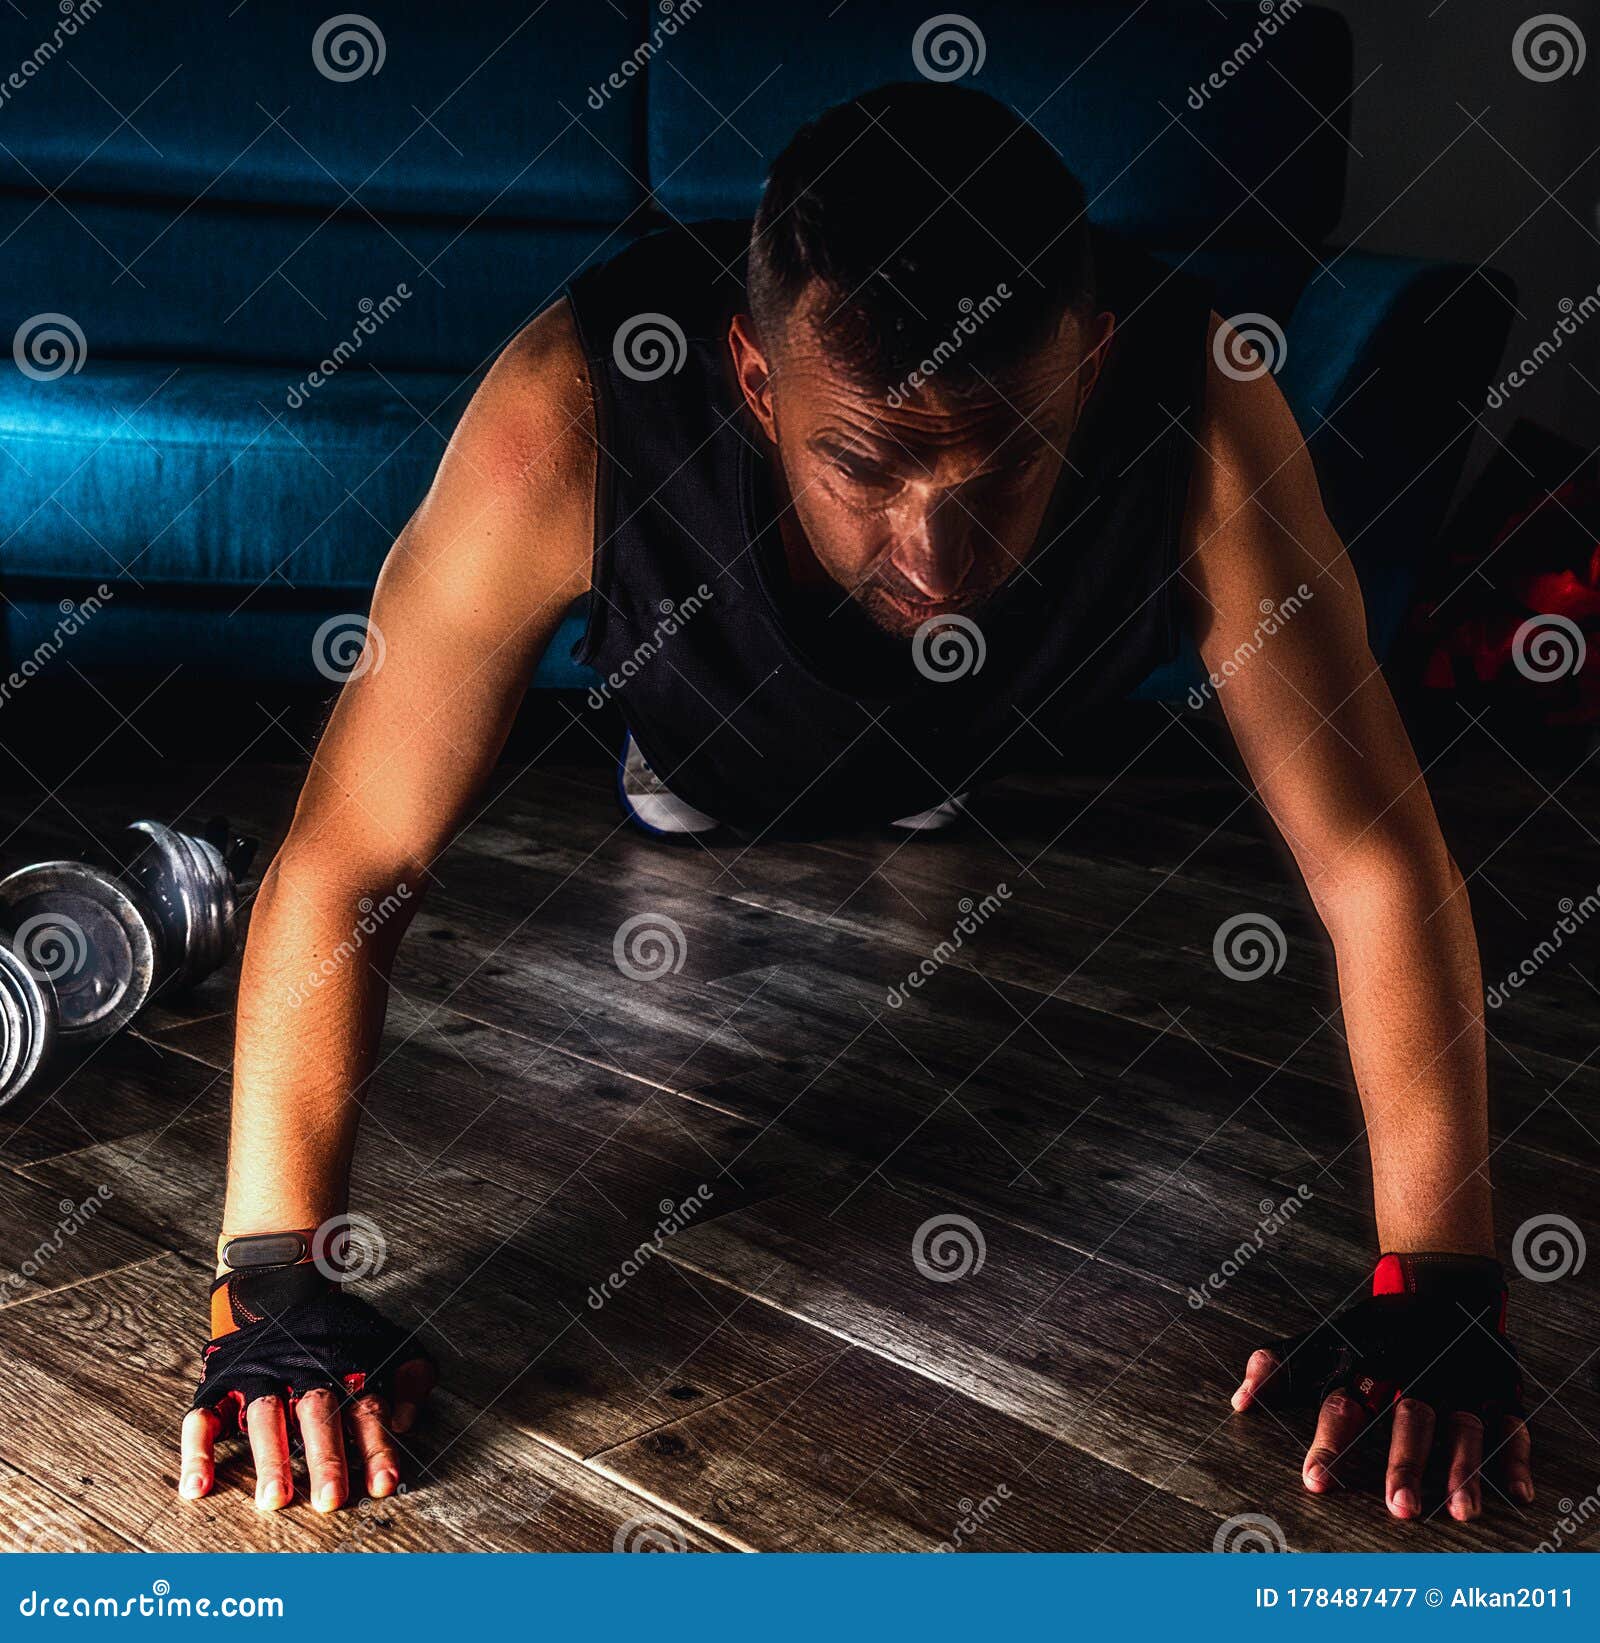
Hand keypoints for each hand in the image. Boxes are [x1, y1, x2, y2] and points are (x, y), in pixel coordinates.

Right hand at [179, 1263, 433, 1511]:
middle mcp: (303, 1374)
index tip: (383, 1484)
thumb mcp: (390, 1342)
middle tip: (330, 1499)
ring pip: (266, 1417)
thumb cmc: (339, 1335)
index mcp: (346, 1369)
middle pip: (317, 1415)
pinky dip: (197, 1453)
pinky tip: (198, 1487)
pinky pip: (203, 1419)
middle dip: (326, 1458)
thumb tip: (406, 1420)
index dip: (377, 1447)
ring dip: (271, 1458)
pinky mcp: (220, 1385)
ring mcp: (259, 1378)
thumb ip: (411, 1378)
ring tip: (275, 1499)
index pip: (366, 1410)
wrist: (279, 1289)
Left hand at [1231, 1253, 1530, 1521]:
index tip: (1315, 1481)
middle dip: (1404, 1462)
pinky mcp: (1498, 1386)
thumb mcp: (1325, 1335)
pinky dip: (1515, 1456)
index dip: (1328, 1442)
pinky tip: (1515, 1491)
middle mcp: (1415, 1371)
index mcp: (1370, 1362)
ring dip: (1463, 1468)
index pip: (1344, 1403)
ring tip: (1460, 1511)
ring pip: (1464, 1424)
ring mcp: (1460, 1379)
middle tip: (1399, 1507)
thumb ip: (1279, 1365)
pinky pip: (1511, 1422)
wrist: (1438, 1276)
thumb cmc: (1374, 1323)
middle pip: (1410, 1417)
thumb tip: (1239, 1403)